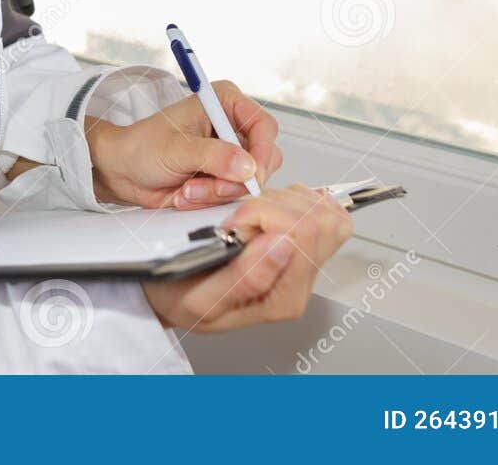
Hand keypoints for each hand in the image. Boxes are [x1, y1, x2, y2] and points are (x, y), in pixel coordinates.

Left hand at [87, 79, 282, 208]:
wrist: (123, 170)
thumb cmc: (142, 147)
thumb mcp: (177, 149)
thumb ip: (214, 156)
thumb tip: (248, 166)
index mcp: (224, 103)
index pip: (263, 125)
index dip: (262, 152)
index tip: (252, 175)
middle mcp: (231, 127)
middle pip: (263, 158)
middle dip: (234, 179)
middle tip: (203, 185)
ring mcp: (229, 154)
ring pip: (249, 182)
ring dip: (217, 192)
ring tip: (187, 188)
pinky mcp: (223, 176)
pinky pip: (233, 196)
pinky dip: (211, 200)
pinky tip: (187, 193)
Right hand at [141, 183, 353, 332]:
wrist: (172, 296)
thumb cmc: (181, 297)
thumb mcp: (202, 298)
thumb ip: (247, 277)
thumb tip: (284, 246)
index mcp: (283, 297)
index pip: (305, 233)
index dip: (266, 213)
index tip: (234, 222)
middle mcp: (300, 282)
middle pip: (322, 221)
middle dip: (278, 204)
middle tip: (243, 217)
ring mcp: (304, 264)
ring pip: (325, 211)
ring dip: (283, 200)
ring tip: (250, 215)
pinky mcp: (301, 247)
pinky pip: (321, 211)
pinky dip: (292, 198)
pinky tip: (266, 210)